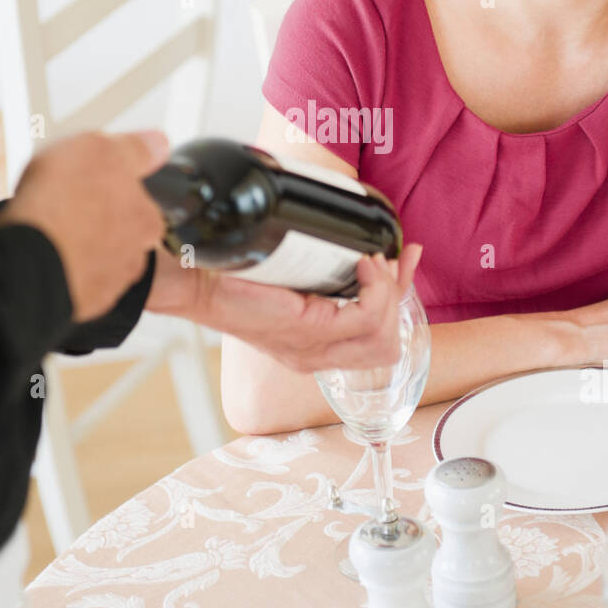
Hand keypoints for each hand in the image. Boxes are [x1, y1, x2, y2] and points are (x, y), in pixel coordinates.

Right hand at [0, 130, 168, 321]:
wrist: (25, 257)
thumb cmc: (62, 202)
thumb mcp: (102, 150)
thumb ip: (136, 149)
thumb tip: (159, 145)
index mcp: (147, 219)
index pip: (140, 203)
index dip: (112, 190)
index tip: (90, 185)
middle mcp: (134, 256)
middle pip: (119, 234)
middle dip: (96, 222)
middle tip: (65, 206)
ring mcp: (107, 284)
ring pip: (97, 260)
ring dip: (78, 248)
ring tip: (51, 231)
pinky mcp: (80, 304)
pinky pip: (73, 282)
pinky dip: (61, 269)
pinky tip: (44, 255)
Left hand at [147, 242, 423, 373]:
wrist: (202, 283)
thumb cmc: (240, 279)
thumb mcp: (297, 280)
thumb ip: (328, 277)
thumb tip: (361, 248)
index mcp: (316, 352)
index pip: (382, 346)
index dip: (400, 300)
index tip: (405, 259)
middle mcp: (318, 359)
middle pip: (389, 347)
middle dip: (396, 299)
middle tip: (382, 260)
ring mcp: (315, 350)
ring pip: (384, 335)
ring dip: (386, 294)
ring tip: (370, 262)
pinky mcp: (309, 331)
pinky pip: (365, 317)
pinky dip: (374, 289)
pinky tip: (362, 265)